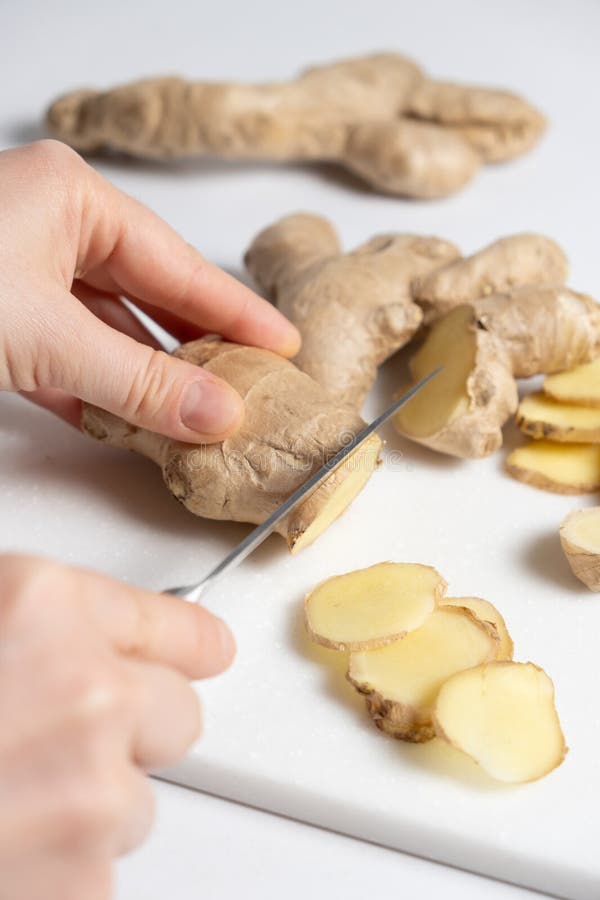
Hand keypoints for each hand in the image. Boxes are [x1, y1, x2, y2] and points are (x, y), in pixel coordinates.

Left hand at [0, 140, 299, 440]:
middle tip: (247, 378)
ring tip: (194, 410)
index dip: (236, 310)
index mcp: (70, 197)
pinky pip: (58, 351)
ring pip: (101, 325)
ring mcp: (17, 267)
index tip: (280, 342)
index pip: (179, 264)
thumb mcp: (46, 336)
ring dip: (140, 374)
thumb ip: (134, 379)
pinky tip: (122, 420)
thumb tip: (215, 410)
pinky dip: (88, 388)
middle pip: (146, 291)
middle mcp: (49, 222)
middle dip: (192, 344)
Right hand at [0, 553, 234, 899]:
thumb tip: (79, 646)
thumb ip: (41, 633)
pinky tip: (6, 845)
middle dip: (134, 730)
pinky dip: (60, 870)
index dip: (185, 640)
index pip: (170, 620)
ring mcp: (94, 791)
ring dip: (85, 808)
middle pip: (178, 712)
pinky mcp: (85, 883)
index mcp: (45, 609)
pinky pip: (98, 872)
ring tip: (6, 803)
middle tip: (51, 746)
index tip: (207, 648)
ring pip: (135, 802)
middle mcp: (89, 692)